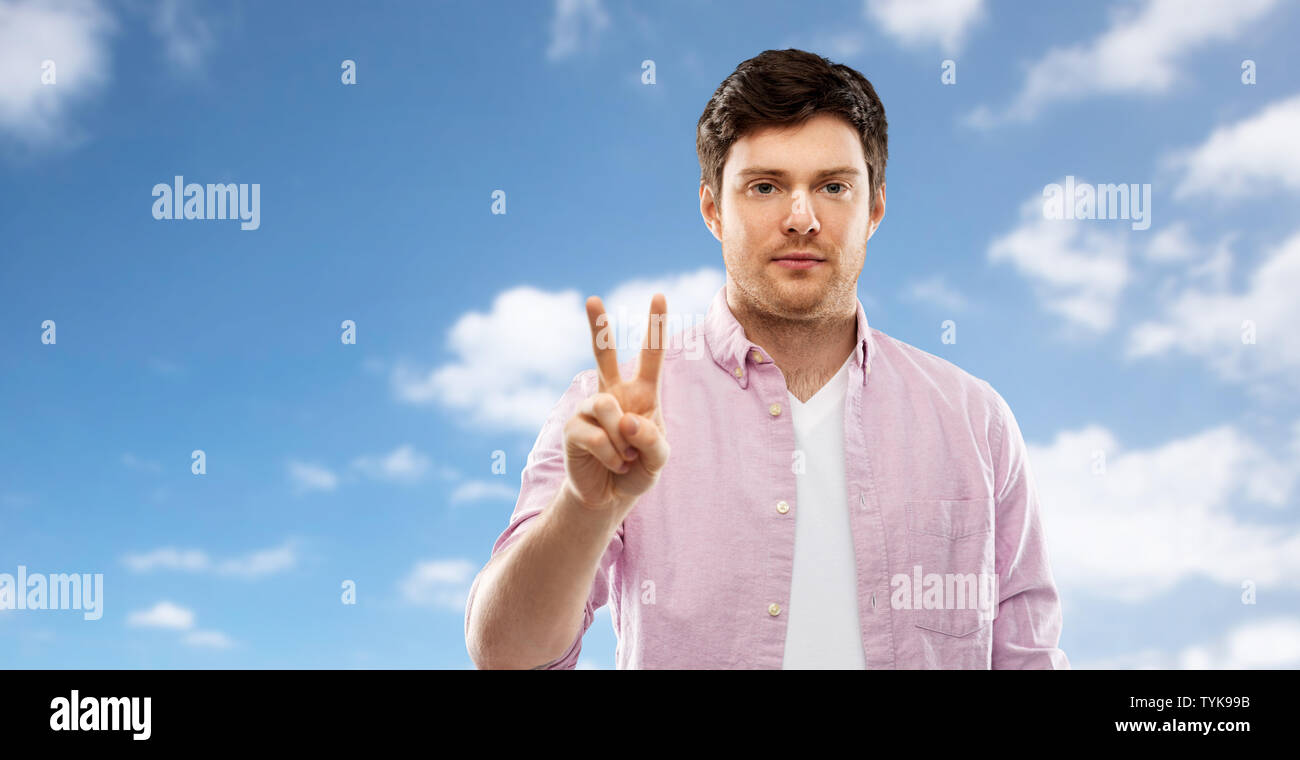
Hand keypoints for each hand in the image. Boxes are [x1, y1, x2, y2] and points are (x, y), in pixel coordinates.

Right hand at [561, 293, 670, 512]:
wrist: (609, 497)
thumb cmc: (637, 470)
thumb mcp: (658, 459)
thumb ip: (652, 440)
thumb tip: (626, 420)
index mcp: (642, 394)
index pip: (650, 356)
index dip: (655, 327)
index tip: (659, 295)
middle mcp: (614, 395)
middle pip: (604, 355)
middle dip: (599, 327)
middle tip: (592, 300)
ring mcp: (590, 409)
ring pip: (608, 408)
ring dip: (622, 440)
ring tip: (624, 458)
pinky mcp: (573, 428)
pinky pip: (597, 435)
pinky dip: (611, 455)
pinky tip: (612, 464)